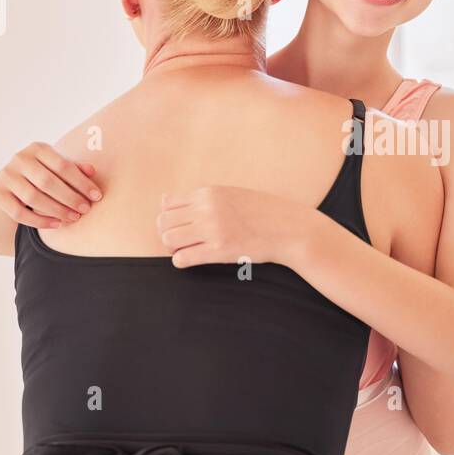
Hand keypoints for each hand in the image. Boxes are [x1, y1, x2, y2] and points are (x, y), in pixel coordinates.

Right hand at [0, 142, 102, 227]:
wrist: (11, 182)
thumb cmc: (43, 172)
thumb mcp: (57, 166)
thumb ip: (74, 168)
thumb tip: (92, 171)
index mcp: (38, 148)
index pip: (63, 165)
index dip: (81, 182)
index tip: (97, 196)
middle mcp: (19, 159)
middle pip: (47, 182)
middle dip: (70, 198)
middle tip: (86, 209)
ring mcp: (6, 176)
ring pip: (33, 198)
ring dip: (57, 210)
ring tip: (73, 218)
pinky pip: (19, 213)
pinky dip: (39, 221)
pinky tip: (57, 224)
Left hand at [156, 185, 310, 267]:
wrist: (290, 229)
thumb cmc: (262, 213)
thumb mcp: (232, 194)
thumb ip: (204, 198)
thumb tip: (166, 201)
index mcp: (209, 193)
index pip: (167, 204)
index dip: (169, 217)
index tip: (180, 226)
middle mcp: (207, 208)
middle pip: (163, 222)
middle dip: (168, 234)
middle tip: (181, 242)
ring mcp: (213, 229)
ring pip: (169, 240)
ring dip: (174, 248)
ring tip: (188, 250)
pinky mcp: (219, 250)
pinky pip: (182, 258)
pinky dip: (182, 261)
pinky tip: (193, 260)